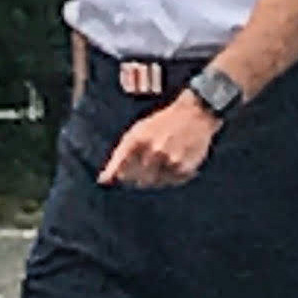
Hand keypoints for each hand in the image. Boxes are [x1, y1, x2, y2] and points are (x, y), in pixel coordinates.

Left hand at [99, 96, 219, 187]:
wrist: (194, 114)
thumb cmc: (161, 123)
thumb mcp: (137, 132)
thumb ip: (119, 156)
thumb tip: (103, 180)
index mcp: (137, 139)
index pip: (120, 169)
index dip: (118, 175)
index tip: (121, 176)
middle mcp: (153, 151)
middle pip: (136, 179)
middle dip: (136, 176)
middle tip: (146, 164)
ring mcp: (170, 160)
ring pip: (153, 183)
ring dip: (153, 177)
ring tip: (160, 161)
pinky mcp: (185, 168)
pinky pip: (171, 182)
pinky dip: (169, 177)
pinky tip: (173, 163)